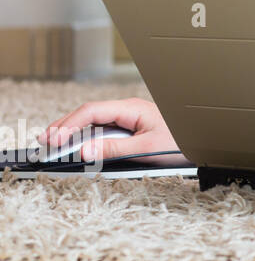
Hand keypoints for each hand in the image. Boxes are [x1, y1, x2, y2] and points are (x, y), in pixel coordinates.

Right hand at [36, 97, 182, 163]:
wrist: (204, 141)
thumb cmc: (181, 142)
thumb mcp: (147, 149)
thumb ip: (115, 149)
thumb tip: (84, 151)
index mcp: (131, 109)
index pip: (91, 111)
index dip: (68, 124)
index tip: (53, 139)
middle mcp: (127, 111)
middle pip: (88, 115)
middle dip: (65, 127)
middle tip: (44, 141)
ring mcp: (128, 119)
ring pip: (94, 123)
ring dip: (75, 132)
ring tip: (54, 143)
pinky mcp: (131, 129)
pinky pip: (104, 131)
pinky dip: (87, 138)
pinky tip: (77, 146)